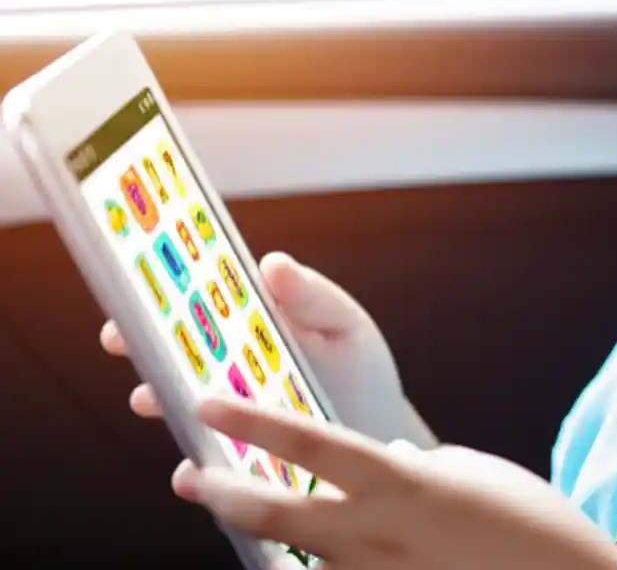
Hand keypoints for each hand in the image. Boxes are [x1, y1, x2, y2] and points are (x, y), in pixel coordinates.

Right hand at [101, 251, 432, 445]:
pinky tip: (191, 471)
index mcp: (245, 326)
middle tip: (121, 337)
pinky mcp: (233, 460)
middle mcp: (221, 368)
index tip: (138, 282)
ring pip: (176, 404)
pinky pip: (205, 466)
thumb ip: (310, 298)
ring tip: (151, 398)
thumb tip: (272, 263)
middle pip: (168, 349)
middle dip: (140, 341)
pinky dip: (194, 470)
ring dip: (158, 400)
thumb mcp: (342, 324)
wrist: (377, 430)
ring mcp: (222, 414)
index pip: (191, 302)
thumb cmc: (356, 366)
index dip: (160, 291)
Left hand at [174, 398, 616, 569]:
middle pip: (272, 515)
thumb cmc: (531, 524)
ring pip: (289, 563)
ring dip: (260, 538)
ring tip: (239, 516)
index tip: (209, 404)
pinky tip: (299, 559)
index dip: (253, 422)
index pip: (309, 444)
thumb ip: (417, 468)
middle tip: (191, 474)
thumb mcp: (473, 474)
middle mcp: (374, 538)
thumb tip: (387, 464)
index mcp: (400, 486)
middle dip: (221, 493)